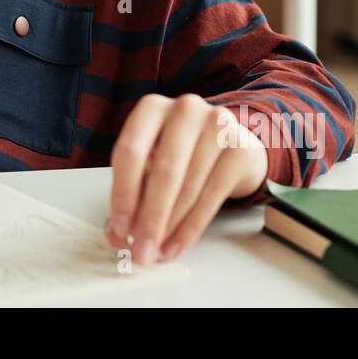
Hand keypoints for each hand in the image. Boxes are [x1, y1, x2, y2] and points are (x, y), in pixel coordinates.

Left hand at [108, 94, 266, 263]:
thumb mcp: (151, 162)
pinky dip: (192, 227)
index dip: (123, 193)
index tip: (119, 227)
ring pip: (189, 186)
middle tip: (140, 250)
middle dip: (150, 217)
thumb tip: (117, 234)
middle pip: (164, 170)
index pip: (130, 151)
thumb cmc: (182, 153)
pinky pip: (213, 195)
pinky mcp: (240, 148)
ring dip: (170, 226)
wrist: (230, 144)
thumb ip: (134, 192)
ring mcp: (217, 125)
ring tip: (156, 251)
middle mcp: (184, 109)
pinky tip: (178, 245)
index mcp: (152, 108)